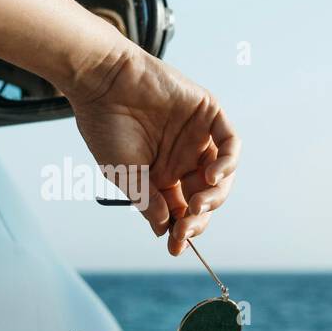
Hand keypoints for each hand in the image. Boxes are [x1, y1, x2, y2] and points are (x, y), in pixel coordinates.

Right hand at [68, 47, 239, 255]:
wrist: (102, 82)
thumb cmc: (106, 127)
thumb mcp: (125, 174)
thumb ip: (148, 201)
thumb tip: (166, 231)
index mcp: (161, 177)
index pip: (181, 210)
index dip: (181, 231)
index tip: (175, 248)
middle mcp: (183, 159)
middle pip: (203, 197)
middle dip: (197, 217)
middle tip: (186, 228)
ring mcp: (197, 137)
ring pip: (221, 175)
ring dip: (213, 195)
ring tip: (196, 204)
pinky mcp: (208, 114)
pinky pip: (229, 143)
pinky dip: (227, 162)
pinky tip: (211, 176)